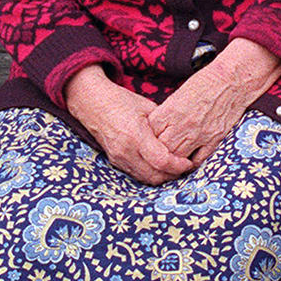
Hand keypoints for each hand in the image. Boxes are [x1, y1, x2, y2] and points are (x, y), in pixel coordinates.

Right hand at [63, 65, 192, 184]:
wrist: (91, 103)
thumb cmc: (121, 101)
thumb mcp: (147, 107)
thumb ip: (163, 125)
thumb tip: (182, 137)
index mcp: (135, 135)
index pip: (162, 161)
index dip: (178, 165)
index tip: (189, 162)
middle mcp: (125, 151)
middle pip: (155, 176)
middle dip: (173, 175)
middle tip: (185, 167)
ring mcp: (118, 158)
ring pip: (145, 179)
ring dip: (162, 177)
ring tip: (175, 167)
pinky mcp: (114, 161)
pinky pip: (136, 174)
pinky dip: (150, 174)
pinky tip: (160, 166)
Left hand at [149, 39, 280, 161]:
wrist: (232, 80)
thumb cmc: (205, 84)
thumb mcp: (178, 95)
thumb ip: (166, 114)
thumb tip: (155, 130)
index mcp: (170, 111)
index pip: (150, 134)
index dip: (148, 138)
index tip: (150, 138)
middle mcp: (182, 125)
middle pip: (161, 149)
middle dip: (158, 152)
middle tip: (158, 152)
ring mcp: (198, 134)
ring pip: (177, 158)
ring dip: (173, 160)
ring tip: (171, 160)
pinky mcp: (214, 140)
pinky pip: (197, 160)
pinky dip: (190, 163)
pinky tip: (188, 161)